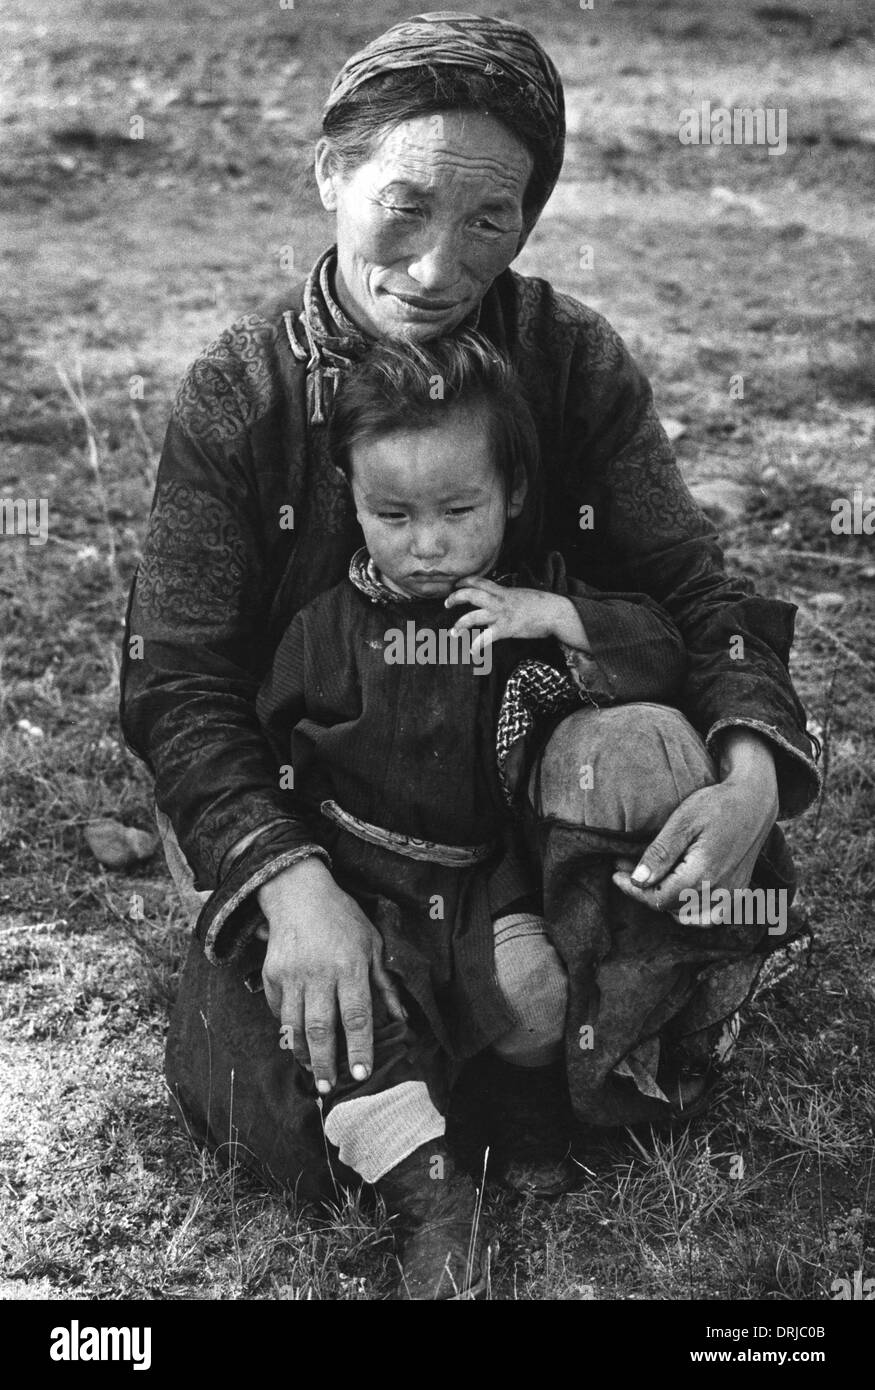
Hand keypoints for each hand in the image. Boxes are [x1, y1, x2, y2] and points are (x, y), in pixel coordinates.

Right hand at [257, 856, 406, 1092]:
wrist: (298, 893)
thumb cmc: (342, 919)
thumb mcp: (372, 944)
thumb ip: (384, 984)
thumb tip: (401, 1019)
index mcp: (350, 966)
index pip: (356, 1016)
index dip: (359, 1048)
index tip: (361, 1074)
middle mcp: (320, 973)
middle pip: (321, 1029)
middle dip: (326, 1063)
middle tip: (329, 1088)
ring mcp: (292, 975)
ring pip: (295, 1026)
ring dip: (303, 1054)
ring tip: (313, 1072)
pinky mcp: (271, 974)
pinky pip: (279, 1011)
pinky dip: (288, 1030)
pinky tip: (297, 1041)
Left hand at [445, 578, 585, 659]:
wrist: (555, 613)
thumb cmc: (542, 605)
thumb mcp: (522, 594)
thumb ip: (509, 596)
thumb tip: (503, 598)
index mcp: (502, 591)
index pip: (479, 581)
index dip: (464, 581)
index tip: (456, 584)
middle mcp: (498, 600)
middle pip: (470, 594)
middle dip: (454, 598)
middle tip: (446, 603)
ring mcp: (500, 615)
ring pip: (472, 616)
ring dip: (459, 624)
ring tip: (453, 633)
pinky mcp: (505, 629)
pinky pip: (485, 638)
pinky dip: (476, 645)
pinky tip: (472, 652)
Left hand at [612, 732, 778, 922]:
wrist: (754, 800)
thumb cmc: (716, 805)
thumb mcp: (682, 822)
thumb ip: (660, 854)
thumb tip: (638, 881)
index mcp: (702, 874)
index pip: (658, 898)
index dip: (633, 890)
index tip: (616, 874)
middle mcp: (719, 890)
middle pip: (670, 907)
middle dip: (644, 891)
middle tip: (626, 869)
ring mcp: (732, 894)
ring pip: (689, 916)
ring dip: (666, 903)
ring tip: (650, 880)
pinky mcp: (740, 892)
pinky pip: (712, 917)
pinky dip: (693, 913)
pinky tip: (680, 896)